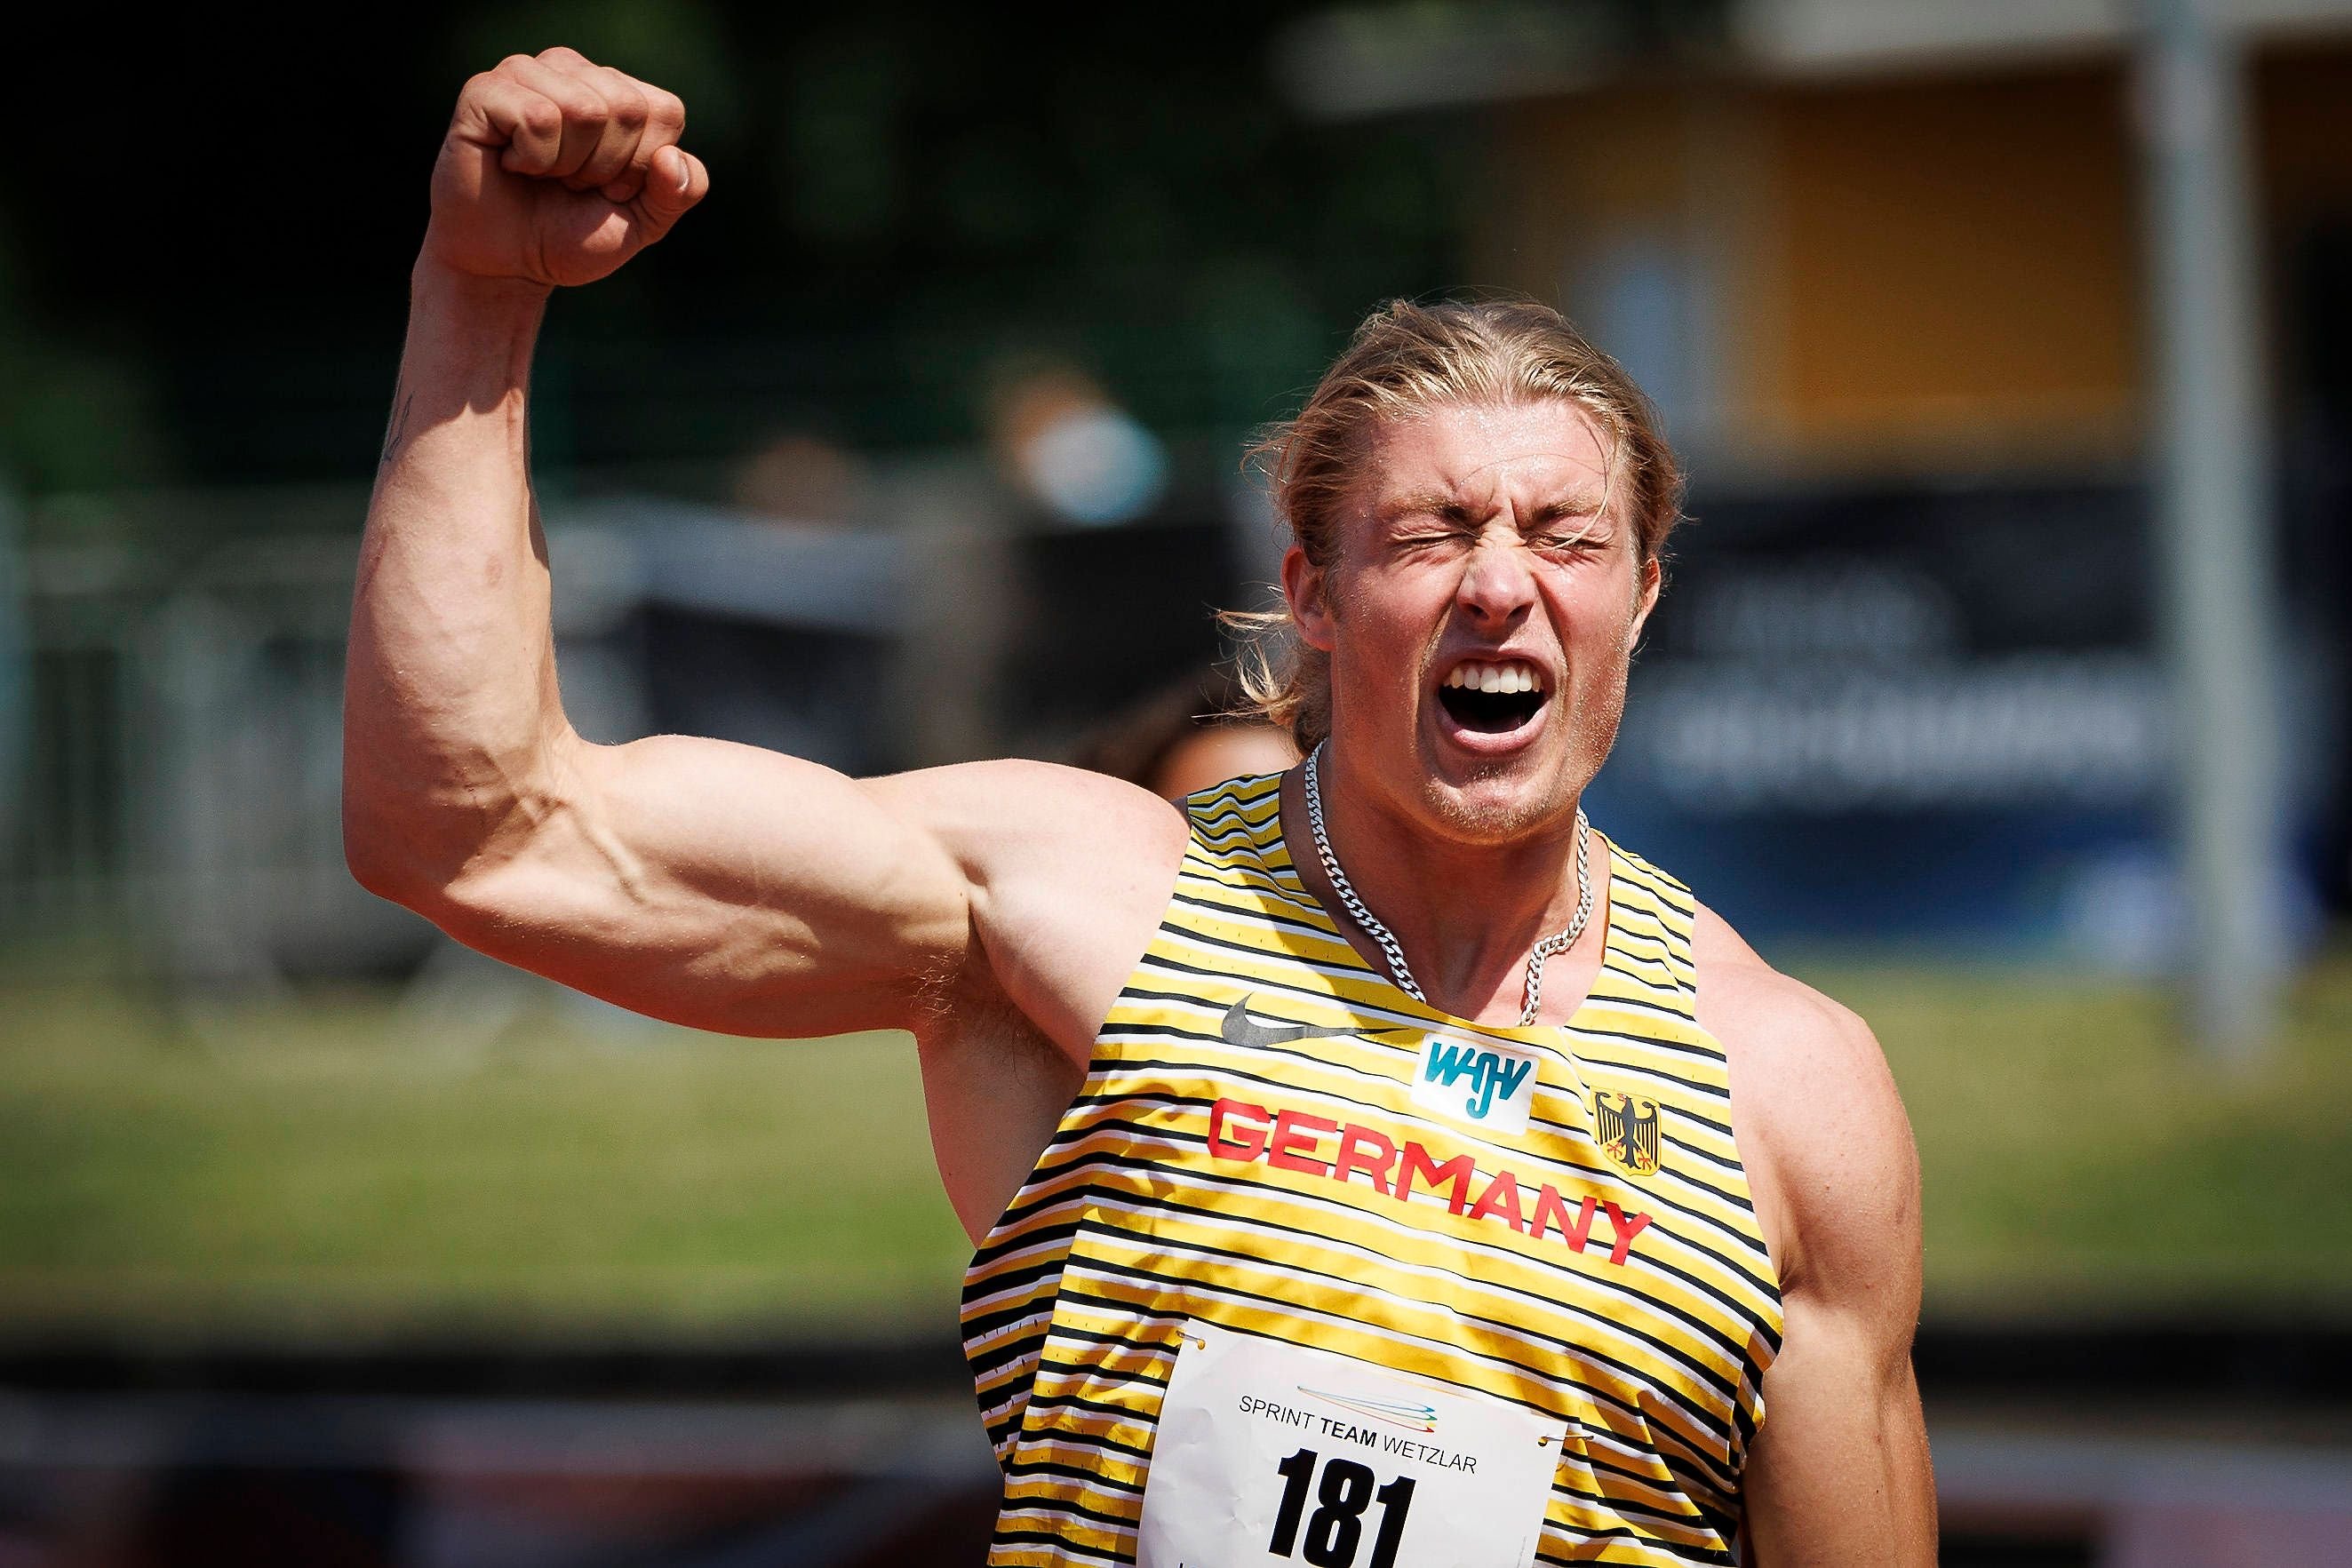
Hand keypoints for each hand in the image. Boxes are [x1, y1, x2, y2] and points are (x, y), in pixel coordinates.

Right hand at [420, 47, 709, 290]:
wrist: (507, 264)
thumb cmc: (572, 236)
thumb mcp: (643, 223)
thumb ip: (679, 192)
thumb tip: (673, 157)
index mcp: (619, 91)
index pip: (664, 111)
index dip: (642, 166)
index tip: (609, 187)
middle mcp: (574, 70)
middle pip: (627, 107)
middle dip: (605, 166)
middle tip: (570, 182)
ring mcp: (528, 73)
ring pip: (583, 109)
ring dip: (566, 164)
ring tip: (541, 172)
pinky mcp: (485, 90)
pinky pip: (537, 117)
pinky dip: (531, 159)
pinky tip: (512, 164)